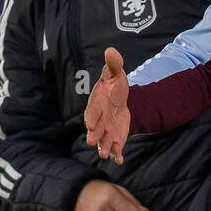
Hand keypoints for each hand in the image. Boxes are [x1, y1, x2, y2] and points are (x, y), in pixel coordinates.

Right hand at [85, 47, 129, 163]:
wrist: (121, 99)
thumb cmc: (114, 85)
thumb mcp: (115, 74)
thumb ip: (113, 65)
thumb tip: (111, 50)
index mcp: (97, 103)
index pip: (92, 111)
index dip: (91, 117)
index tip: (90, 124)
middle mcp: (99, 119)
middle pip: (95, 128)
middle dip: (94, 135)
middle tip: (91, 142)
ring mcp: (106, 130)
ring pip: (103, 140)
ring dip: (104, 148)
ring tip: (105, 155)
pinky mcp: (115, 137)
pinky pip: (115, 147)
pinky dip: (116, 154)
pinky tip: (119, 160)